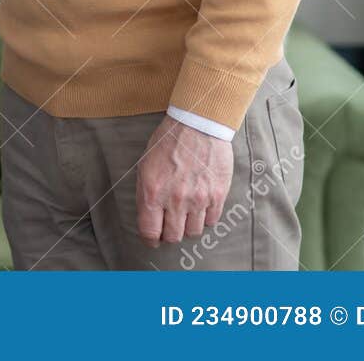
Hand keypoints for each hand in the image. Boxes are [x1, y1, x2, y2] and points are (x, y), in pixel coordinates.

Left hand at [135, 116, 233, 246]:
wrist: (197, 124)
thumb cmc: (168, 142)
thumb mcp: (146, 165)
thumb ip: (146, 194)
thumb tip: (148, 218)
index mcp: (153, 192)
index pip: (150, 231)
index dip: (150, 239)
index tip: (152, 239)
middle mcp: (176, 199)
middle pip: (173, 236)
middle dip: (169, 234)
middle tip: (169, 227)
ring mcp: (199, 199)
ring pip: (194, 232)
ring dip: (188, 227)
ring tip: (185, 216)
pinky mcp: (217, 195)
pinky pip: (211, 221)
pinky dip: (205, 218)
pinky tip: (200, 207)